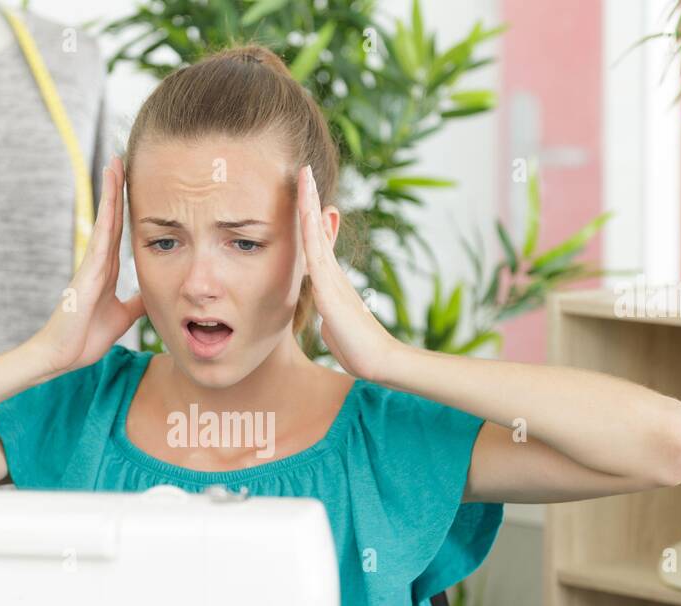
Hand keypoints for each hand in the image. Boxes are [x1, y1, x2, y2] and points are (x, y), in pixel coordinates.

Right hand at [31, 155, 144, 374]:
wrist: (61, 355)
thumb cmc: (85, 337)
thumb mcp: (123, 317)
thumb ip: (136, 302)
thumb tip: (153, 294)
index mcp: (107, 270)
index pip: (120, 230)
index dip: (126, 205)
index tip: (134, 181)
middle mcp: (99, 260)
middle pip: (112, 216)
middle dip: (118, 187)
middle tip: (123, 156)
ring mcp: (92, 263)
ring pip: (105, 219)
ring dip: (110, 191)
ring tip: (116, 162)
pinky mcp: (88, 271)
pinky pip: (101, 237)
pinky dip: (107, 214)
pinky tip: (111, 195)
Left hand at [297, 164, 401, 380]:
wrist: (376, 361)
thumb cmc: (357, 348)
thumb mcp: (335, 327)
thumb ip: (329, 316)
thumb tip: (325, 314)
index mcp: (329, 281)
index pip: (315, 243)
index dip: (309, 218)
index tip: (304, 196)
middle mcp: (331, 272)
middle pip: (316, 229)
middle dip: (309, 200)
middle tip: (304, 171)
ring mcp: (331, 277)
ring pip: (315, 233)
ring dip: (309, 203)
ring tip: (304, 176)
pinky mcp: (329, 287)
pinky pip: (316, 252)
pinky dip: (310, 228)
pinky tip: (306, 209)